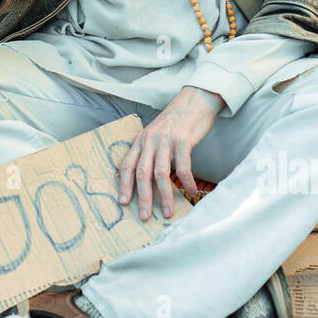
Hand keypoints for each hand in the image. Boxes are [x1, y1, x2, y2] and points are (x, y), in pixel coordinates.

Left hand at [118, 86, 225, 220]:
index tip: (123, 202)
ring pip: (161, 173)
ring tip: (168, 211)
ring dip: (164, 195)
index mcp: (141, 140)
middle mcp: (150, 139)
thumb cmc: (177, 122)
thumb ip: (151, 152)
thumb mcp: (156, 134)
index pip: (127, 164)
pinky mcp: (183, 140)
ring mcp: (166, 139)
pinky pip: (183, 167)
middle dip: (142, 197)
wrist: (194, 100)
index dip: (124, 184)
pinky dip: (187, 182)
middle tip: (145, 216)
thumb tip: (149, 180)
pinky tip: (192, 191)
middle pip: (142, 172)